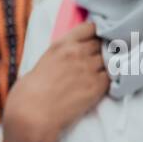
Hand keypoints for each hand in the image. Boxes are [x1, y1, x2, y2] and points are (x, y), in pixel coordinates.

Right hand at [2, 20, 109, 141]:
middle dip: (102, 49)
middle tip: (99, 58)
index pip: (90, 27)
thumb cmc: (31, 90)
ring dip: (107, 65)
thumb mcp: (45, 61)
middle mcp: (78, 53)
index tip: (96, 38)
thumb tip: (73, 54)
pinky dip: (109, 79)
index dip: (95, 33)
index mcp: (62, 44)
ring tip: (100, 72)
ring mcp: (89, 69)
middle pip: (101, 43)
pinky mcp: (97, 86)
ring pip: (109, 60)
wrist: (33, 114)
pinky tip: (101, 84)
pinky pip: (111, 77)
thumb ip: (62, 53)